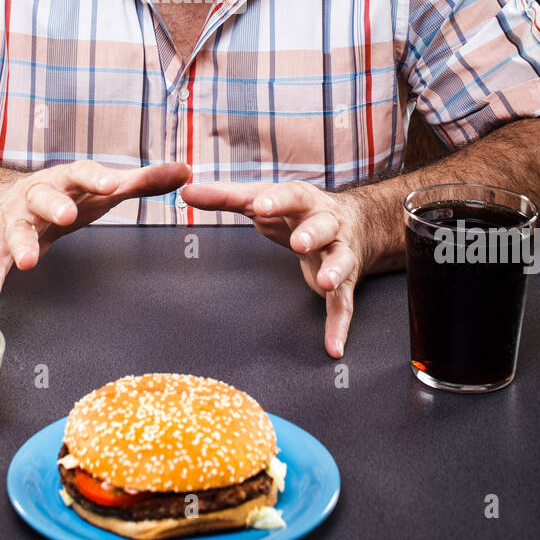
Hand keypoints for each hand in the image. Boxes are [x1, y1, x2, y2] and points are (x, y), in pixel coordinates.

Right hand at [0, 159, 190, 300]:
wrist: (8, 199)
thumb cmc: (66, 193)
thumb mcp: (103, 187)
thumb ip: (143, 181)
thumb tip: (185, 171)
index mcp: (67, 178)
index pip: (82, 172)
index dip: (96, 177)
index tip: (112, 184)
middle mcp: (38, 194)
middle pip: (45, 195)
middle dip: (55, 204)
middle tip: (67, 215)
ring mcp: (17, 219)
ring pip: (16, 229)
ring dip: (21, 243)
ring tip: (28, 261)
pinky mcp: (0, 244)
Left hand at [180, 179, 365, 356]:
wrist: (353, 221)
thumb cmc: (295, 209)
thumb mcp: (263, 198)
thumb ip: (225, 196)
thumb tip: (186, 192)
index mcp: (304, 201)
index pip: (292, 195)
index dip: (278, 201)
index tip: (260, 206)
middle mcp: (327, 223)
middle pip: (323, 226)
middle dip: (312, 233)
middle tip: (298, 243)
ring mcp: (339, 252)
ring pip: (341, 260)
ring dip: (334, 271)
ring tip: (325, 283)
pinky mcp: (345, 282)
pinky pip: (343, 303)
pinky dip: (339, 325)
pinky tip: (333, 347)